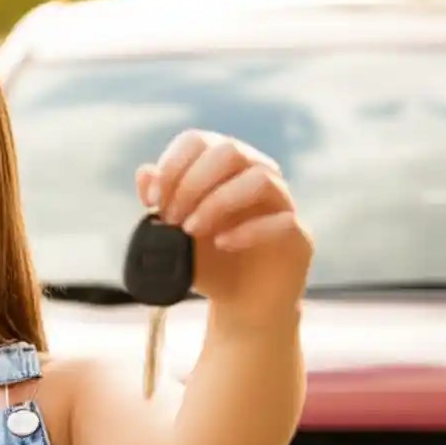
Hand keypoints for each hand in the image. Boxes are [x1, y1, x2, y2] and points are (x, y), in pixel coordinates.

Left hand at [136, 130, 312, 311]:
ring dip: (218, 202)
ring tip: (191, 230)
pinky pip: (283, 220)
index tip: (152, 201)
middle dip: (192, 183)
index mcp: (223, 166)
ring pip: (259, 179)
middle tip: (172, 218)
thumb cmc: (208, 260)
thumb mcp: (173, 234)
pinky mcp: (299, 235)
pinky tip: (222, 244)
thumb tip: (146, 172)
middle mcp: (256, 174)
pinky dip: (247, 230)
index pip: (198, 141)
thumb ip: (160, 201)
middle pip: (230, 151)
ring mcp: (282, 203)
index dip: (171, 165)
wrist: (240, 303)